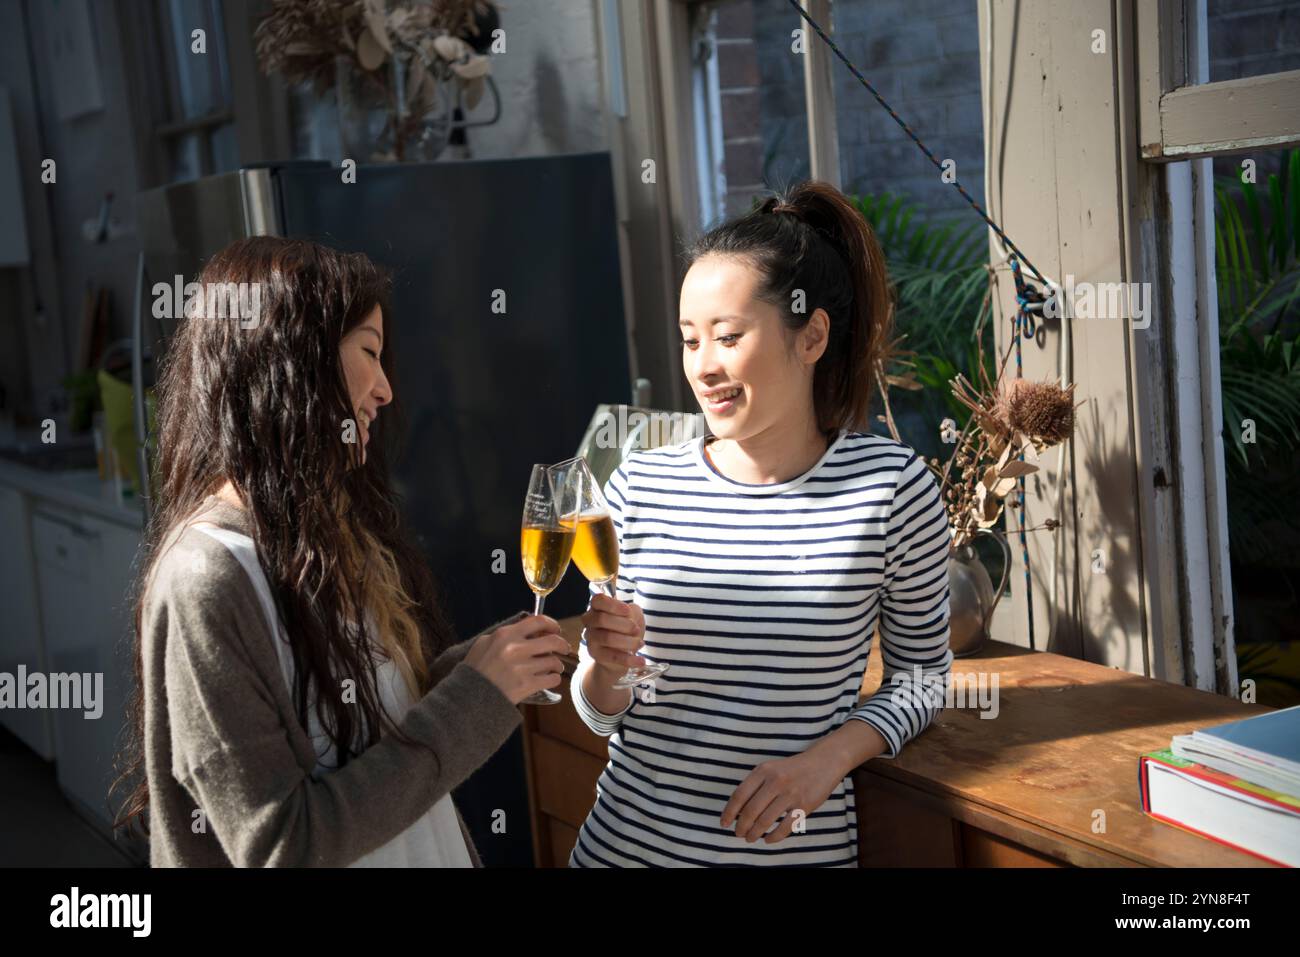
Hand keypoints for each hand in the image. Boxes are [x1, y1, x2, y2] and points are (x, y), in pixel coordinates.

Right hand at [464, 613, 569, 704]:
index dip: (552, 624)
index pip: (538, 621)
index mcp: (505, 635)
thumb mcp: (484, 644)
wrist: (469, 697)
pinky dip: (554, 679)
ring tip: (554, 667)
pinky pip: (552, 679)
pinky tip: (549, 679)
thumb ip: (505, 635)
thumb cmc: (476, 669)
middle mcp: (515, 648)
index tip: (556, 629)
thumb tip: (528, 630)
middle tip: (564, 649)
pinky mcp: (527, 685)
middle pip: (553, 641)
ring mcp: (522, 667)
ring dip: (557, 665)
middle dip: (563, 645)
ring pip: (554, 662)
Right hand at [580, 592, 645, 680]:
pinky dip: (629, 659)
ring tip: (640, 643)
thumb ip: (631, 611)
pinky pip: (612, 657)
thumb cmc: (626, 630)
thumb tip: (628, 616)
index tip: (627, 611)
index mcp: (597, 608)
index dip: (613, 605)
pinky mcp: (596, 655)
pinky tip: (641, 661)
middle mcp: (590, 622)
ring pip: (608, 638)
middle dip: (624, 624)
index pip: (598, 600)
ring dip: (629, 641)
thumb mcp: (632, 615)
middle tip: (636, 630)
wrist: (621, 654)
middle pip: (602, 619)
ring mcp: (591, 639)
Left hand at [720, 750, 844, 843]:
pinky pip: (785, 827)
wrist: (823, 762)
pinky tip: (768, 840)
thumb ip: (755, 785)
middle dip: (741, 827)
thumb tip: (738, 811)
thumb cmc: (792, 769)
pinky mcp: (804, 805)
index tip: (724, 823)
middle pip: (751, 811)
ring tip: (751, 838)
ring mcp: (790, 794)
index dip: (729, 812)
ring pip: (765, 821)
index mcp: (763, 771)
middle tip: (739, 834)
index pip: (739, 795)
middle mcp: (775, 781)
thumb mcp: (770, 769)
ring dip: (755, 834)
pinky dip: (774, 837)